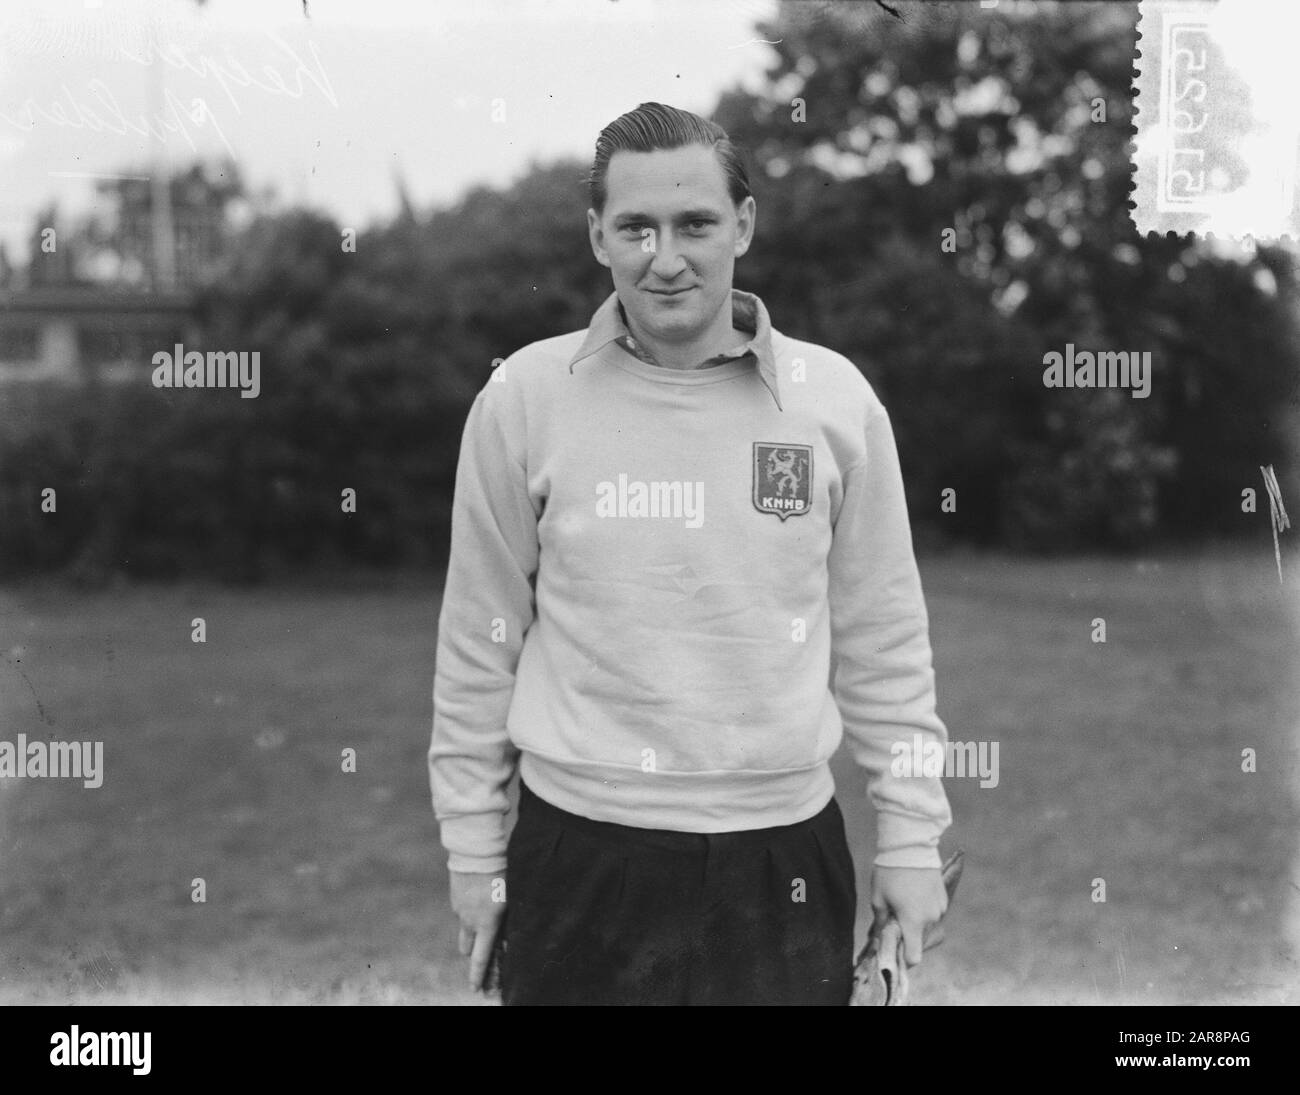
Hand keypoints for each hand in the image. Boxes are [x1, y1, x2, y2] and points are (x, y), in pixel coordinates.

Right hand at [449, 870, 506, 992]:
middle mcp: (469, 920)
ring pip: (464, 928)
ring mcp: (459, 908)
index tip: (476, 990)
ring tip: (486, 915)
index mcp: (486, 924)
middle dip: (474, 953)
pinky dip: (469, 911)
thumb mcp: (511, 899)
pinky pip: (462, 910)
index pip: (480, 958)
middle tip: (483, 953)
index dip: (478, 976)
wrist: (478, 850)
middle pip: (467, 948)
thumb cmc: (502, 874)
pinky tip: (480, 896)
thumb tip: (505, 936)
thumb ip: (507, 921)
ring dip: (473, 929)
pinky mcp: (454, 896)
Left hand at [869, 865, 947, 967]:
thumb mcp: (878, 898)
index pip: (914, 957)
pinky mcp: (943, 898)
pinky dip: (924, 912)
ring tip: (902, 906)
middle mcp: (930, 919)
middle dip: (907, 937)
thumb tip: (880, 938)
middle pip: (920, 941)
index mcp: (913, 922)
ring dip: (916, 924)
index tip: (893, 951)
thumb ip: (880, 923)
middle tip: (893, 924)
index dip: (903, 958)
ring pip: (927, 927)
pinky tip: (912, 898)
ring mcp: (940, 909)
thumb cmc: (890, 872)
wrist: (910, 845)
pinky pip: (933, 914)